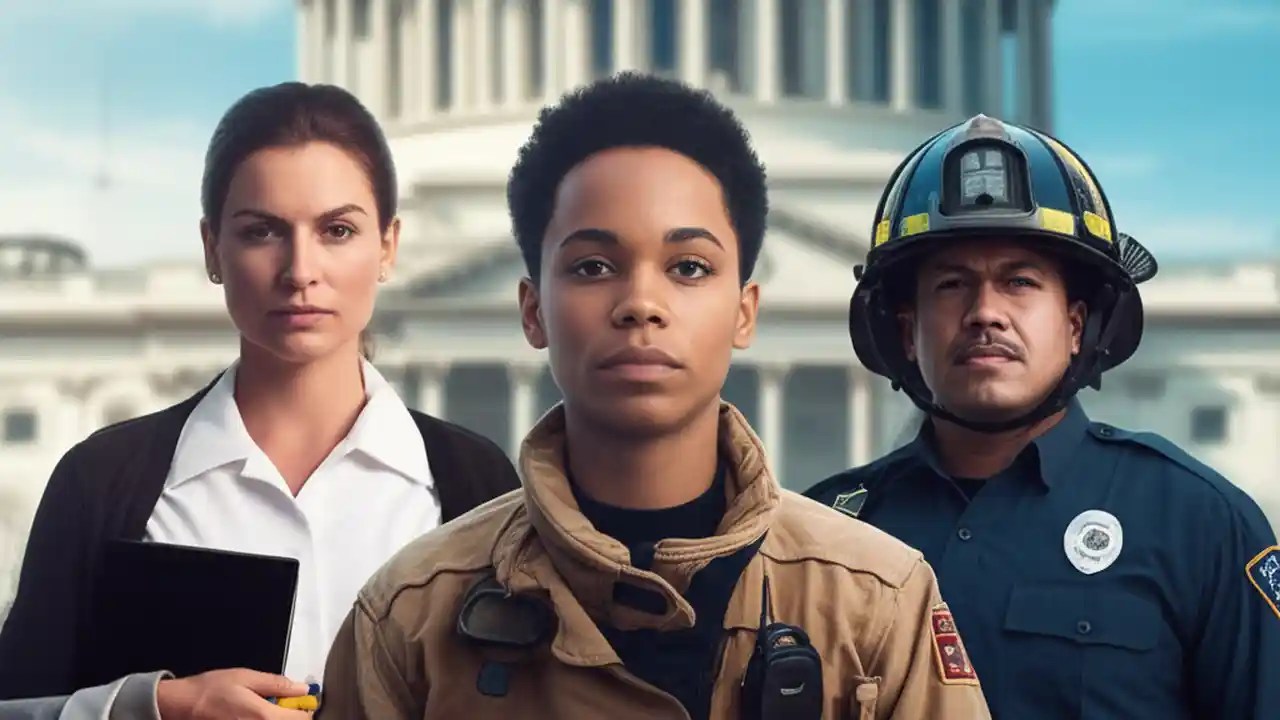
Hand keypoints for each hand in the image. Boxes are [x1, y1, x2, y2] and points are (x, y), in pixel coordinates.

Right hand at [156, 668, 312, 718]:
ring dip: (278, 719)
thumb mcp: (247, 677)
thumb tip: (302, 688)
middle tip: (282, 705)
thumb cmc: (213, 689)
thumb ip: (277, 684)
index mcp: (265, 717)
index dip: (305, 709)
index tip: (300, 701)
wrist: (182, 705)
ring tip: (265, 709)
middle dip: (291, 716)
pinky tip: (253, 714)